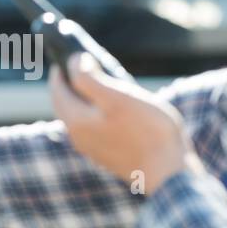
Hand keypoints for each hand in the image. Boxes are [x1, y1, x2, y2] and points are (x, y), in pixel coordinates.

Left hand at [49, 52, 202, 194]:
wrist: (169, 173)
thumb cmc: (147, 131)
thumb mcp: (117, 96)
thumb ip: (89, 79)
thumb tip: (74, 61)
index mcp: (75, 121)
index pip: (57, 89)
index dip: (62, 69)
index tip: (71, 54)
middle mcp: (78, 137)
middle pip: (66, 103)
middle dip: (73, 82)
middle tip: (88, 65)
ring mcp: (92, 148)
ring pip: (80, 116)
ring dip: (86, 97)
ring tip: (105, 82)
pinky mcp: (107, 155)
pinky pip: (94, 127)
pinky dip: (98, 112)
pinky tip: (117, 108)